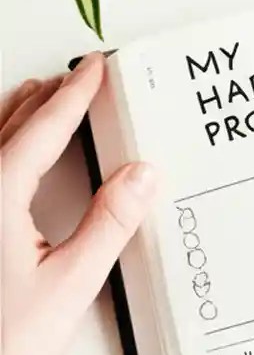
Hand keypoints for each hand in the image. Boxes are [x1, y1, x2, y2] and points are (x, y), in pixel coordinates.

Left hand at [1, 53, 157, 354]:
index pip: (42, 130)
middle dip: (44, 99)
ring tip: (38, 98)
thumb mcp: (70, 286)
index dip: (74, 96)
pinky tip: (9, 159)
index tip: (93, 69)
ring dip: (16, 118)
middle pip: (9, 129)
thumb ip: (109, 224)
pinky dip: (1, 147)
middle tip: (75, 78)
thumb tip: (139, 175)